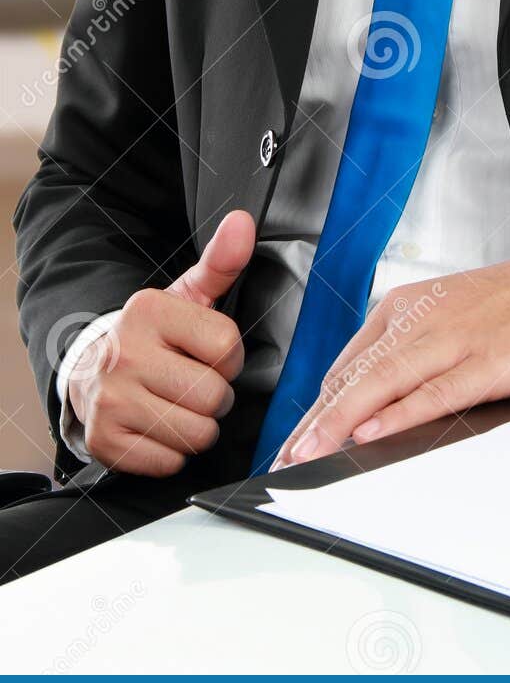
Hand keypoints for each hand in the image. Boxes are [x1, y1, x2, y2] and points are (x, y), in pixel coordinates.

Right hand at [67, 210, 255, 476]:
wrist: (92, 372)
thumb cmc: (156, 335)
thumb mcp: (188, 295)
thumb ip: (222, 262)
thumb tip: (244, 222)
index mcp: (148, 311)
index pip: (227, 347)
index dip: (228, 358)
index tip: (208, 354)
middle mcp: (123, 353)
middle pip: (213, 396)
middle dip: (215, 396)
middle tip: (193, 383)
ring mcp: (110, 400)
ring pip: (196, 433)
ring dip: (198, 426)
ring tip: (178, 404)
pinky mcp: (105, 441)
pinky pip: (169, 461)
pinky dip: (172, 452)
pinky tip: (157, 428)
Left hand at [269, 224, 509, 468]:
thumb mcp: (455, 319)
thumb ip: (415, 356)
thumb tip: (375, 406)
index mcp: (409, 306)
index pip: (348, 364)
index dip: (316, 407)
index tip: (292, 439)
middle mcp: (423, 317)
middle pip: (355, 375)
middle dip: (315, 422)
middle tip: (283, 458)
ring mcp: (455, 337)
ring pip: (383, 383)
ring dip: (340, 422)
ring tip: (308, 453)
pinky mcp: (488, 359)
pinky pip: (434, 391)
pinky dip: (399, 413)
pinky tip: (371, 432)